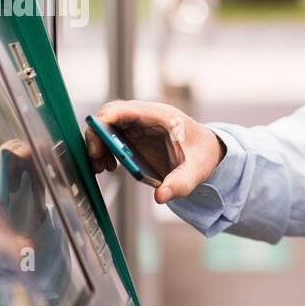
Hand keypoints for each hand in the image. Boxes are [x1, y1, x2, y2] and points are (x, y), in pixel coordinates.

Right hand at [84, 100, 225, 204]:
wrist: (208, 151)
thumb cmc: (203, 155)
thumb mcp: (197, 171)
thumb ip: (180, 183)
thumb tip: (161, 197)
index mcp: (160, 116)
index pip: (122, 109)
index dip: (103, 123)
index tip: (97, 147)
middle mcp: (146, 116)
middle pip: (108, 116)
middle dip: (96, 137)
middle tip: (96, 162)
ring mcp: (139, 124)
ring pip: (107, 126)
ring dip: (99, 145)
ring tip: (101, 168)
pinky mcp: (135, 135)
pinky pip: (112, 136)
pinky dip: (105, 150)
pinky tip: (109, 167)